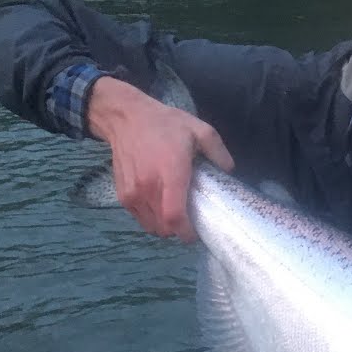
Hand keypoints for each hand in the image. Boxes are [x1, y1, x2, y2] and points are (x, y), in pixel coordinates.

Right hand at [86, 76, 233, 241]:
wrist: (126, 118)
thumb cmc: (165, 124)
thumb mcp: (200, 130)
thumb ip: (218, 152)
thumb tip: (230, 170)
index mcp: (170, 174)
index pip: (174, 216)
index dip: (186, 232)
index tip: (196, 234)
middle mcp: (148, 187)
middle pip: (163, 227)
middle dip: (178, 231)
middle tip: (189, 221)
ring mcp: (132, 193)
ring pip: (150, 226)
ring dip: (164, 226)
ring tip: (174, 213)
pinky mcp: (122, 194)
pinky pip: (139, 218)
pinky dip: (151, 219)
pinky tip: (160, 206)